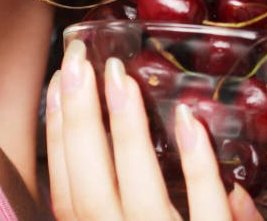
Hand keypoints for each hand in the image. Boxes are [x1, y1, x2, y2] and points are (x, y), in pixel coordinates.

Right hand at [45, 39, 260, 219]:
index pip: (67, 192)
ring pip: (140, 194)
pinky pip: (208, 213)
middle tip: (81, 61)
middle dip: (81, 120)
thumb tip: (78, 153)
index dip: (59, 135)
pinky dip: (197, 166)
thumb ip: (103, 209)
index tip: (60, 83)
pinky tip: (189, 120)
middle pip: (90, 188)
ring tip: (121, 77)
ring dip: (127, 132)